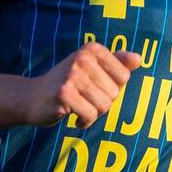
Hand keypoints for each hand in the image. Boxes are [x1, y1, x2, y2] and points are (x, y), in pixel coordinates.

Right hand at [25, 42, 141, 126]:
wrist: (33, 97)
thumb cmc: (69, 83)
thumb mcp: (93, 69)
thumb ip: (118, 63)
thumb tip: (139, 59)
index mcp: (93, 49)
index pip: (124, 77)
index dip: (112, 88)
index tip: (95, 86)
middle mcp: (82, 58)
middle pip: (114, 93)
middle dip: (102, 102)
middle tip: (84, 98)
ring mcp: (72, 75)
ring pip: (104, 106)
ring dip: (93, 113)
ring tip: (79, 106)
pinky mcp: (63, 94)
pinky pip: (90, 115)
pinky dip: (84, 121)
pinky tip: (73, 115)